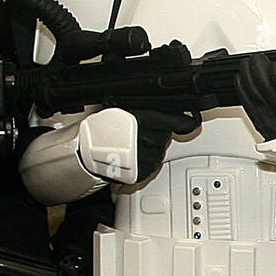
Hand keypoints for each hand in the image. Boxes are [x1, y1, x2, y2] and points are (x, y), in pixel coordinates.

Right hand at [77, 105, 198, 184]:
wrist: (84, 155)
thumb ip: (143, 107)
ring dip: (152, 146)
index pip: (172, 120)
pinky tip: (135, 155)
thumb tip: (163, 103)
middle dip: (158, 132)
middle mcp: (144, 139)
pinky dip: (147, 160)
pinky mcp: (142, 173)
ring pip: (160, 150)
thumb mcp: (121, 109)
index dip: (183, 121)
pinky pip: (153, 164)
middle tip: (141, 131)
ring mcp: (144, 158)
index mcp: (140, 120)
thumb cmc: (99, 131)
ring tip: (134, 144)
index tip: (191, 120)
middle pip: (165, 135)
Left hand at [235, 52, 275, 140]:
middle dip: (260, 72)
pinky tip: (241, 81)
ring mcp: (275, 126)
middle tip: (258, 58)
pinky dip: (244, 92)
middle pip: (269, 94)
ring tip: (247, 65)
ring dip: (249, 79)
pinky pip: (250, 108)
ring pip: (257, 100)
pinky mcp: (264, 128)